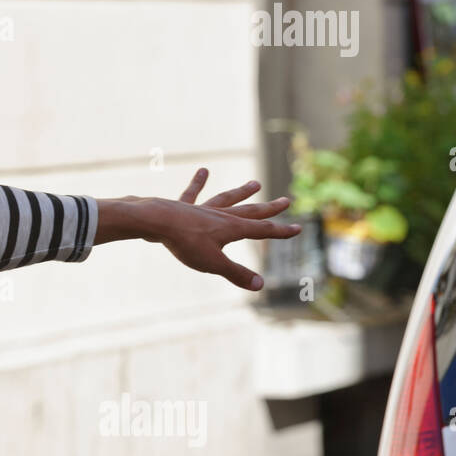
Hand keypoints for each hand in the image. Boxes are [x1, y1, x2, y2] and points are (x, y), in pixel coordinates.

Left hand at [140, 168, 300, 290]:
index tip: (298, 228)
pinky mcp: (184, 206)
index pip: (262, 230)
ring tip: (255, 184)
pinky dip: (198, 183)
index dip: (281, 232)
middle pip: (250, 211)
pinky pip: (193, 193)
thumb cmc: (185, 243)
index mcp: (232, 228)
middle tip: (286, 200)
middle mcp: (221, 215)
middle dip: (269, 208)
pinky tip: (204, 170)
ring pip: (226, 199)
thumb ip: (237, 273)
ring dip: (241, 192)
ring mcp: (203, 209)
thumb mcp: (213, 263)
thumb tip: (261, 285)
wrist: (157, 221)